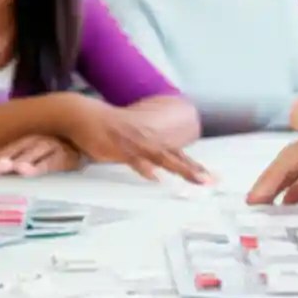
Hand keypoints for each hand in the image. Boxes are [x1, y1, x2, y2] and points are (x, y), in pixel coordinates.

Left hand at [0, 135, 80, 177]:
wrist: (86, 133)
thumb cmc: (49, 149)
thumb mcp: (24, 153)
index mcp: (15, 139)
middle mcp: (28, 139)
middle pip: (5, 150)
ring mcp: (46, 145)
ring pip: (26, 153)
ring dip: (11, 160)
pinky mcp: (64, 155)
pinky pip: (50, 161)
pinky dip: (38, 166)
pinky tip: (27, 172)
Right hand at [62, 99, 210, 183]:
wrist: (85, 116)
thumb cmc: (105, 129)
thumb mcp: (127, 141)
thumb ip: (140, 155)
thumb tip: (150, 168)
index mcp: (149, 141)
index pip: (177, 155)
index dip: (193, 166)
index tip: (211, 177)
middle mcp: (148, 142)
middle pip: (176, 158)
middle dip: (195, 170)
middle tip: (213, 181)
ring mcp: (136, 145)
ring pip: (164, 158)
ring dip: (182, 169)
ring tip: (199, 180)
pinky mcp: (121, 148)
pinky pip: (135, 161)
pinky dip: (145, 169)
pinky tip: (155, 177)